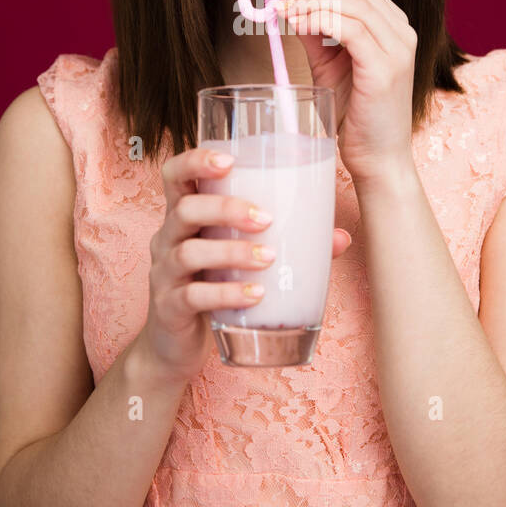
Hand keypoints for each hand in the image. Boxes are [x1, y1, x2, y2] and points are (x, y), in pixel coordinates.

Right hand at [139, 145, 352, 384]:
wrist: (175, 346)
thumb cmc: (211, 285)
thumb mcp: (239, 259)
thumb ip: (286, 243)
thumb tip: (340, 237)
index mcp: (184, 217)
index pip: (174, 175)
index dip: (195, 161)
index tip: (229, 160)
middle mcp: (167, 239)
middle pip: (184, 209)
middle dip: (226, 209)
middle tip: (266, 218)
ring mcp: (164, 275)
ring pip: (189, 252)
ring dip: (232, 252)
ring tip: (268, 257)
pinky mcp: (169, 309)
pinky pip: (193, 296)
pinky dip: (226, 294)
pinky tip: (255, 295)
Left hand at [265, 0, 416, 185]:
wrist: (377, 159)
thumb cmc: (354, 114)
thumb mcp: (328, 64)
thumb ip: (313, 32)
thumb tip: (285, 3)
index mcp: (390, 22)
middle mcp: (400, 29)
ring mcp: (398, 48)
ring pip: (351, 0)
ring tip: (276, 0)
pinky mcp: (386, 69)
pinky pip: (351, 29)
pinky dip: (318, 18)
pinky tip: (292, 20)